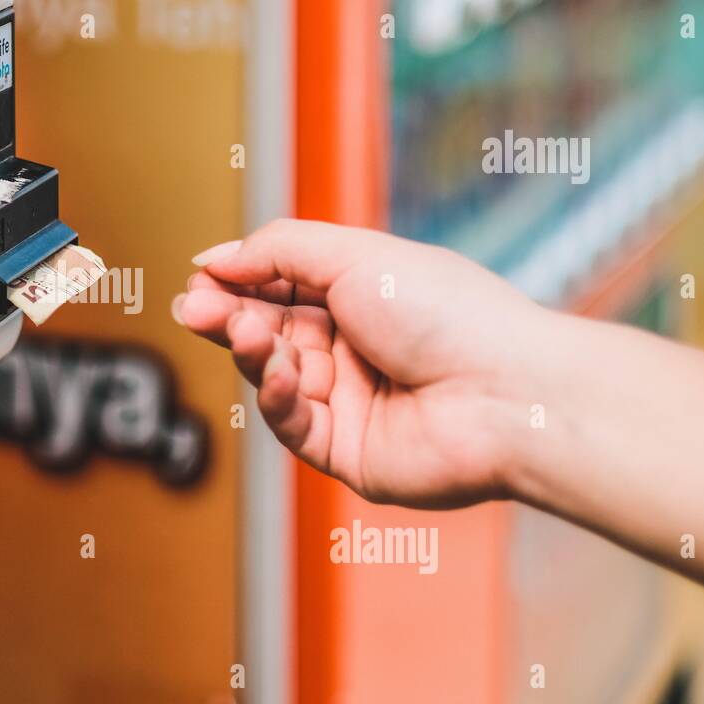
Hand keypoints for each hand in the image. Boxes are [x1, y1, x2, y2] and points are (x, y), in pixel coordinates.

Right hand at [174, 219, 550, 507]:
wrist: (510, 393)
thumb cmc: (451, 314)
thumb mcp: (356, 254)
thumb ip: (277, 251)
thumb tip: (213, 256)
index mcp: (360, 297)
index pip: (278, 288)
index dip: (237, 282)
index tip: (201, 275)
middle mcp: (351, 350)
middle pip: (266, 332)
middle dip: (228, 316)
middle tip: (193, 306)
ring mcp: (347, 403)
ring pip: (271, 377)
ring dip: (251, 352)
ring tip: (240, 330)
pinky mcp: (345, 452)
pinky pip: (291, 425)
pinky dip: (276, 398)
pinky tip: (280, 374)